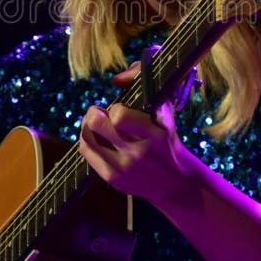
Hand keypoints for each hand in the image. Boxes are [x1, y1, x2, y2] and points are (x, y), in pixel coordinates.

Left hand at [79, 62, 188, 203]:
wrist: (174, 181)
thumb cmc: (166, 135)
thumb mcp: (164, 109)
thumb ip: (143, 82)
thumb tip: (116, 79)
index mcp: (155, 132)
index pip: (119, 116)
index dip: (115, 108)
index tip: (119, 108)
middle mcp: (138, 151)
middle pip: (97, 124)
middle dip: (94, 112)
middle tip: (99, 112)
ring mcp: (123, 167)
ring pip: (86, 137)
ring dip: (88, 125)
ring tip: (96, 122)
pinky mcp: (112, 178)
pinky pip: (86, 152)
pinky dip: (88, 139)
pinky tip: (97, 136)